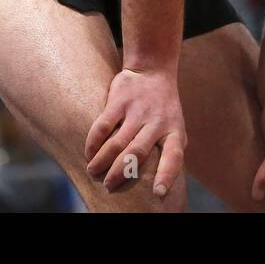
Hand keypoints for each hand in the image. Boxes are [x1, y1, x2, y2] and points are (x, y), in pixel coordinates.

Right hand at [85, 68, 184, 197]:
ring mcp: (138, 110)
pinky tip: (89, 152)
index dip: (166, 175)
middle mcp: (158, 122)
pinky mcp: (120, 100)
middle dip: (120, 173)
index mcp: (174, 132)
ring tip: (93, 171)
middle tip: (108, 186)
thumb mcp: (174, 128)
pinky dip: (93, 142)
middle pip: (136, 153)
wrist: (153, 70)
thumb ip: (169, 151)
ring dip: (102, 161)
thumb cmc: (163, 110)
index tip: (158, 193)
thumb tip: (160, 187)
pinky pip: (103, 126)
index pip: (174, 156)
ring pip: (117, 142)